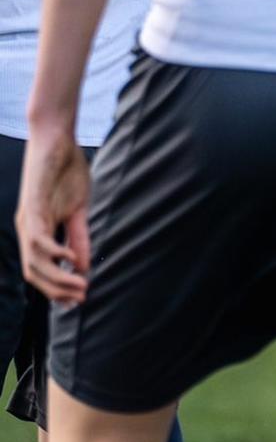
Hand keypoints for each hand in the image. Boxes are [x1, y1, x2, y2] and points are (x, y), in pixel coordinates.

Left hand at [17, 133, 90, 304]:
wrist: (56, 140)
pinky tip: (70, 258)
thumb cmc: (66, 171)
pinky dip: (53, 253)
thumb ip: (79, 236)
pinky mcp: (33, 207)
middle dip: (56, 291)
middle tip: (81, 299)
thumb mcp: (78, 209)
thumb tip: (82, 264)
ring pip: (34, 262)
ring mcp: (28, 220)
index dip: (56, 289)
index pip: (40, 270)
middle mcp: (27, 230)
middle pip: (34, 274)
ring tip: (80, 285)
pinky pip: (38, 239)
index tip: (78, 300)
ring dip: (57, 279)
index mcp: (36, 231)